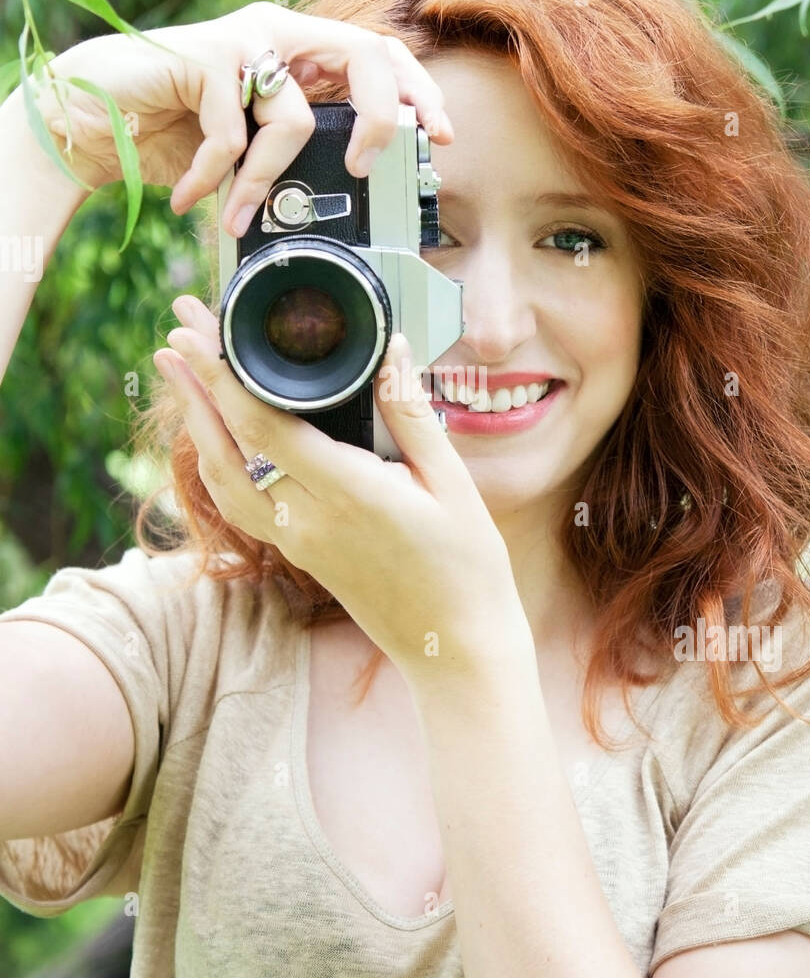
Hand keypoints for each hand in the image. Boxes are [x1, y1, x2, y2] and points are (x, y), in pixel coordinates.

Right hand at [32, 0, 453, 233]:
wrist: (93, 118)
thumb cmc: (175, 134)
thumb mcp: (251, 147)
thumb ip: (296, 150)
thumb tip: (355, 191)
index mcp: (300, 51)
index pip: (379, 53)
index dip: (419, 91)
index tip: (442, 136)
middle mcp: (278, 33)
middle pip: (368, 55)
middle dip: (384, 116)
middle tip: (365, 167)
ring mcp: (243, 39)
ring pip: (295, 119)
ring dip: (265, 183)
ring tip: (235, 214)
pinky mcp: (204, 56)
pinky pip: (233, 137)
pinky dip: (213, 180)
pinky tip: (190, 196)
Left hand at [154, 294, 533, 697]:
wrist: (454, 647)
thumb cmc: (465, 565)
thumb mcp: (452, 482)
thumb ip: (410, 413)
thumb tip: (388, 348)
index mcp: (350, 495)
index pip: (264, 428)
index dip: (222, 377)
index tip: (196, 332)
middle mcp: (309, 521)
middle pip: (228, 446)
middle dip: (196, 385)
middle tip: (174, 330)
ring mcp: (298, 542)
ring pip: (224, 478)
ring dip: (196, 421)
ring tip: (179, 372)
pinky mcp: (299, 555)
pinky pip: (240, 502)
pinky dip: (217, 460)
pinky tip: (215, 434)